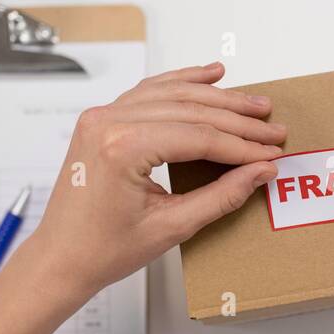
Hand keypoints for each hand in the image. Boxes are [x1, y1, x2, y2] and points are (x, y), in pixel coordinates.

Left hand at [0, 63, 283, 333]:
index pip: (199, 137)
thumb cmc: (103, 249)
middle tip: (273, 128)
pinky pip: (149, 92)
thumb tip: (260, 172)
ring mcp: (102, 117)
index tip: (272, 152)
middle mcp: (109, 122)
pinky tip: (210, 75)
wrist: (60, 258)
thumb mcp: (172, 228)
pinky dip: (182, 83)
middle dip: (238, 120)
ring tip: (255, 104)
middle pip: (190, 111)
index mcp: (122, 149)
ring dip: (218, 98)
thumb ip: (221, 196)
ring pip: (173, 95)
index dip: (242, 145)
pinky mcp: (102, 120)